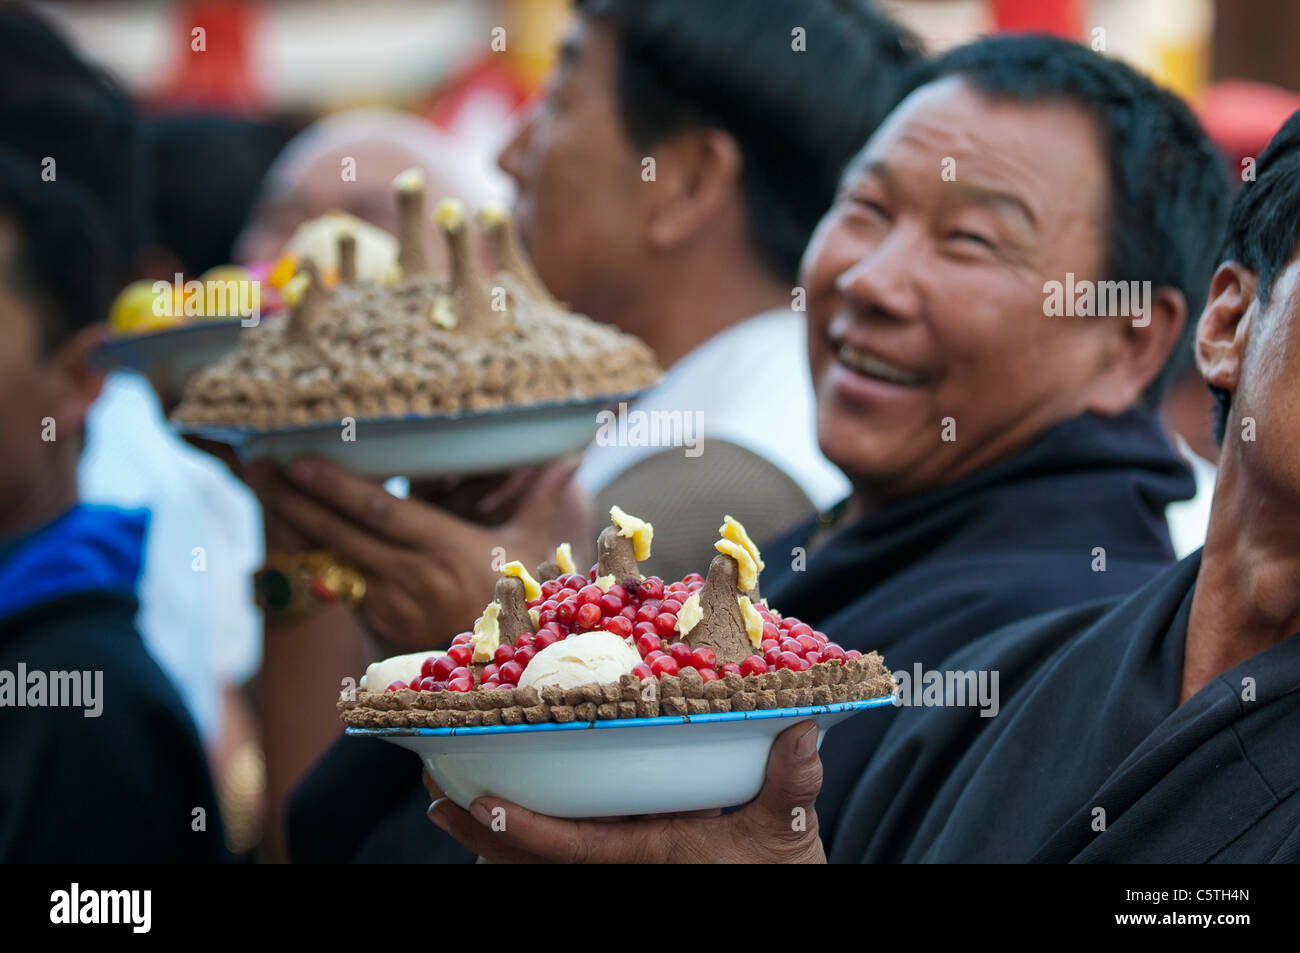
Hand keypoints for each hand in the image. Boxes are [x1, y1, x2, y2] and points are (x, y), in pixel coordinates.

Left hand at [244, 455, 590, 652]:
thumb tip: (569, 455)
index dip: (337, 487)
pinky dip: (307, 550)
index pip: (381, 514)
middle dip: (294, 497)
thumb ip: (541, 499)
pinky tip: (287, 525)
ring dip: (291, 521)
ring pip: (328, 556)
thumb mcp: (533, 549)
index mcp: (447, 552)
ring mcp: (387, 605)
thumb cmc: (520, 603)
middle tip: (258, 465)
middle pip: (339, 533)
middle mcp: (411, 579)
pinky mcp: (373, 623)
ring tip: (262, 484)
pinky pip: (334, 579)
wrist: (502, 674)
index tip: (301, 461)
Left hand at [425, 721, 826, 862]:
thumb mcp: (790, 829)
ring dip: (486, 841)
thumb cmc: (782, 869)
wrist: (785, 899)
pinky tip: (497, 824)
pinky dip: (516, 848)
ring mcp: (616, 876)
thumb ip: (792, 782)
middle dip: (476, 832)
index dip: (521, 830)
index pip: (571, 851)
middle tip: (432, 790)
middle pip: (528, 866)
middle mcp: (620, 873)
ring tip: (446, 803)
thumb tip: (801, 729)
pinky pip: (555, 865)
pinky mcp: (620, 871)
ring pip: (532, 873)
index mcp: (647, 858)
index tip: (479, 800)